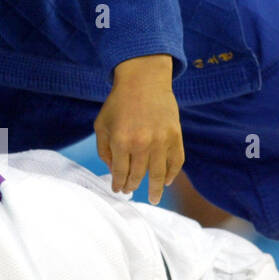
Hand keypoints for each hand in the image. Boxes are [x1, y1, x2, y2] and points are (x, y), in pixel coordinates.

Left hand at [95, 54, 182, 205]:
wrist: (143, 80)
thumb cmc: (118, 103)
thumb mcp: (102, 125)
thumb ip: (105, 150)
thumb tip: (114, 172)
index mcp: (121, 141)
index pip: (120, 173)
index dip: (118, 184)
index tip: (118, 190)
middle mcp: (142, 143)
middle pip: (138, 175)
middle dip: (132, 186)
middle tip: (130, 191)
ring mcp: (161, 141)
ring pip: (158, 174)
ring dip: (155, 189)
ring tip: (153, 198)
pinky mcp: (175, 136)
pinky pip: (176, 161)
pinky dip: (172, 174)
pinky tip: (167, 181)